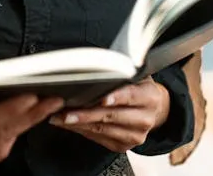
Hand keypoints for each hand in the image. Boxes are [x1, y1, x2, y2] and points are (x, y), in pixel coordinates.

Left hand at [48, 77, 169, 152]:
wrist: (152, 109)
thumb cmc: (138, 87)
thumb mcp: (136, 75)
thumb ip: (123, 72)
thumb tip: (100, 67)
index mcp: (150, 98)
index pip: (132, 96)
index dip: (117, 97)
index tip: (102, 98)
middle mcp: (145, 119)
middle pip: (112, 116)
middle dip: (87, 114)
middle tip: (67, 111)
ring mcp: (135, 136)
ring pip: (102, 129)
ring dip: (78, 123)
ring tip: (60, 117)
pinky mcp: (124, 146)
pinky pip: (98, 138)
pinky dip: (81, 130)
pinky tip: (69, 124)